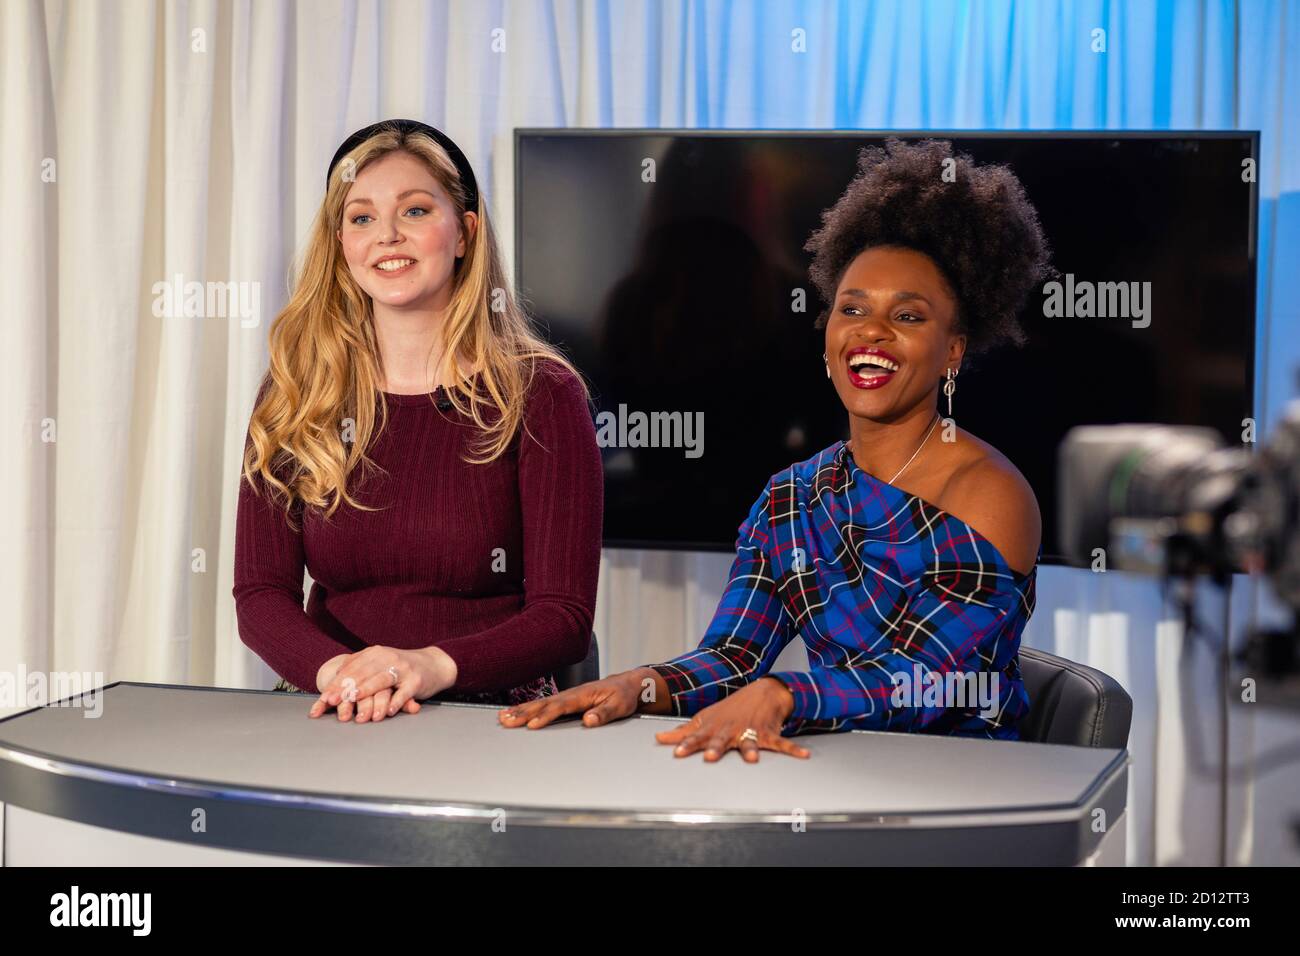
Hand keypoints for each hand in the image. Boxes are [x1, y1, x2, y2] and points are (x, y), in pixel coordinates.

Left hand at [311, 646, 457, 722]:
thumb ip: (358, 668)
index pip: (351, 669)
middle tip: (332, 702)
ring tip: (354, 700)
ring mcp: (402, 668)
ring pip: (381, 680)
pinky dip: (396, 702)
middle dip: (345, 689)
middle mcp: (387, 658)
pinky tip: (389, 711)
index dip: (336, 684)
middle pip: (362, 674)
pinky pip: (404, 692)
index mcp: (374, 654)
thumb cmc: (400, 668)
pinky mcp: (416, 680)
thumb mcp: (378, 663)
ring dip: (366, 692)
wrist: (433, 664)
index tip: (324, 698)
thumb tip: (333, 679)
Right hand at [497, 668, 659, 728]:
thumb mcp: (619, 706)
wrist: (626, 685)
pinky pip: (542, 705)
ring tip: (503, 718)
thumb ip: (603, 713)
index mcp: (582, 695)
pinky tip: (515, 714)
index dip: (545, 716)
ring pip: (539, 704)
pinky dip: (527, 709)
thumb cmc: (622, 696)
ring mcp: (566, 697)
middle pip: (543, 704)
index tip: (532, 725)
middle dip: (524, 713)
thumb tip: (589, 720)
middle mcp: (570, 694)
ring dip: (521, 711)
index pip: (560, 707)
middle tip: (506, 721)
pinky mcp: (564, 701)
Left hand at [654, 677, 809, 762]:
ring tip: (752, 759)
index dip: (688, 745)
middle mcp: (731, 729)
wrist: (762, 691)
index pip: (698, 737)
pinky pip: (782, 742)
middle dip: (716, 747)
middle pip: (722, 740)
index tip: (678, 754)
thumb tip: (659, 738)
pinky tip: (803, 756)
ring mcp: (750, 730)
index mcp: (715, 727)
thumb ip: (683, 732)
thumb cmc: (730, 710)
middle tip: (710, 756)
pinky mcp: (769, 732)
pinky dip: (793, 749)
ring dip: (751, 749)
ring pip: (750, 742)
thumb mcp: (705, 718)